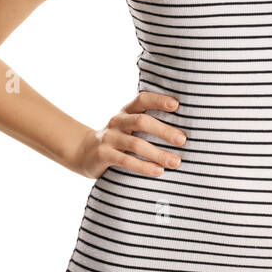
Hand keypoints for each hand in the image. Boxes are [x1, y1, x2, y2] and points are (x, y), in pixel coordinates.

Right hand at [70, 91, 185, 178]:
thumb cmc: (120, 138)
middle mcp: (118, 121)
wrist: (84, 152)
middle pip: (141, 121)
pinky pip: (125, 161)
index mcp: (127, 111)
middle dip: (164, 130)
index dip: (159, 100)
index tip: (177, 105)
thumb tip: (187, 130)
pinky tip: (158, 171)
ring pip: (135, 144)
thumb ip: (150, 123)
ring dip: (157, 153)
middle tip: (183, 140)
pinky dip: (143, 166)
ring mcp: (109, 138)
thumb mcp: (130, 126)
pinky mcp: (103, 155)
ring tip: (176, 162)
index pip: (143, 99)